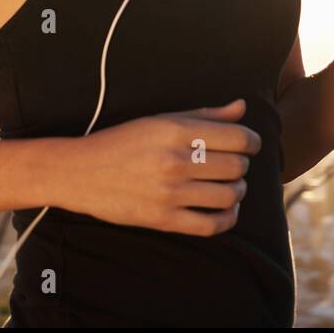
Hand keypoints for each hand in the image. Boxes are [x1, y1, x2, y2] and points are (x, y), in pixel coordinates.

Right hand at [61, 98, 258, 235]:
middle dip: (242, 165)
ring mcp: (169, 192)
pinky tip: (226, 209)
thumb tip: (241, 108)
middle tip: (234, 164)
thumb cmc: (123, 141)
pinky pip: (211, 224)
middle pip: (236, 166)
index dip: (252, 141)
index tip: (250, 144)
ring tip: (231, 186)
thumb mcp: (161, 120)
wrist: (81, 172)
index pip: (237, 138)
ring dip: (237, 191)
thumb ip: (204, 115)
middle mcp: (175, 161)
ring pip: (228, 195)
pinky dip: (228, 218)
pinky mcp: (163, 219)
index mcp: (176, 131)